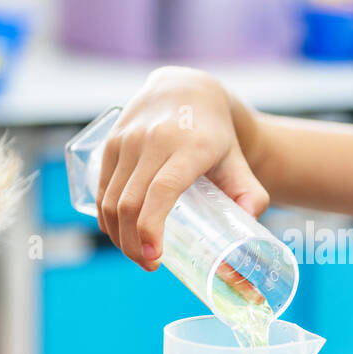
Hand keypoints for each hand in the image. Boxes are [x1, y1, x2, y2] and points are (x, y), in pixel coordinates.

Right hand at [96, 66, 267, 269]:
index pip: (161, 191)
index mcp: (189, 147)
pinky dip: (106, 217)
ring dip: (118, 235)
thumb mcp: (239, 161)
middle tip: (150, 264)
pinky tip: (118, 233)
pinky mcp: (111, 142)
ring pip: (111, 199)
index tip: (155, 257)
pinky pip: (102, 188)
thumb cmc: (215, 134)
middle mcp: (154, 140)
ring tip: (136, 253)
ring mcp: (128, 140)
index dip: (151, 227)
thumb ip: (251, 194)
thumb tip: (250, 222)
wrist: (186, 89)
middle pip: (131, 203)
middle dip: (134, 243)